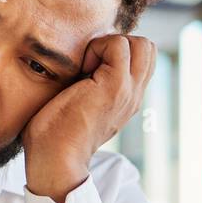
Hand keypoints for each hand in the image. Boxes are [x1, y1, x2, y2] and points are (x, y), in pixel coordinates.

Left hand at [22, 34, 156, 202]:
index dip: (116, 53)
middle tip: (90, 65)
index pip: (141, 60)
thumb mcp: (80, 107)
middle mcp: (133, 96)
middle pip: (147, 48)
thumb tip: (80, 67)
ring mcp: (128, 91)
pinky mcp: (115, 86)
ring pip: (141, 44)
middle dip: (118, 43)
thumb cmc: (54, 136)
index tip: (88, 70)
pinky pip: (118, 45)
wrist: (55, 159)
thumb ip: (90, 88)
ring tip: (87, 67)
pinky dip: (96, 48)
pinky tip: (80, 72)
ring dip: (109, 44)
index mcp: (126, 100)